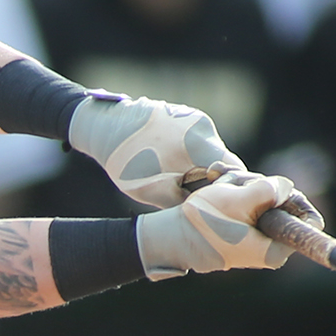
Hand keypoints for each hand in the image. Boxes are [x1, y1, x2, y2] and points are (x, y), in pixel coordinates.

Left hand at [67, 95, 245, 208]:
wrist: (102, 126)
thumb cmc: (125, 161)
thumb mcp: (155, 192)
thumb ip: (184, 205)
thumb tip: (206, 219)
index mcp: (198, 143)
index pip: (234, 171)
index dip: (233, 193)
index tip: (223, 209)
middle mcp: (202, 126)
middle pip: (224, 162)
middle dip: (216, 184)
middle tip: (203, 204)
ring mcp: (195, 118)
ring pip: (211, 153)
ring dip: (203, 171)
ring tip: (182, 186)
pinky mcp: (186, 116)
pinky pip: (199, 143)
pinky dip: (193, 158)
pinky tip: (175, 169)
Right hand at [135, 168, 294, 278]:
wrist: (170, 236)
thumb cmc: (204, 223)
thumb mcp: (241, 199)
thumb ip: (271, 190)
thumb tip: (286, 188)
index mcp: (275, 250)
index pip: (309, 222)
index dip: (296, 198)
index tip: (274, 187)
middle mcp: (268, 249)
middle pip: (282, 206)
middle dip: (261, 187)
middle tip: (237, 181)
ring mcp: (253, 240)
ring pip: (261, 202)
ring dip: (242, 186)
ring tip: (219, 183)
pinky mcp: (239, 232)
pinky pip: (246, 207)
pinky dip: (233, 193)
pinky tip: (217, 184)